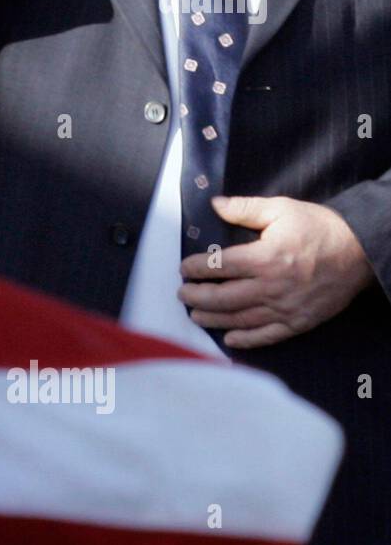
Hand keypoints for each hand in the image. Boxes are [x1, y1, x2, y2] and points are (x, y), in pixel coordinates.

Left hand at [178, 195, 375, 348]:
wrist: (361, 251)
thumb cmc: (319, 228)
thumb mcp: (282, 209)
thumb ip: (246, 208)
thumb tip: (215, 204)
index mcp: (266, 257)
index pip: (219, 266)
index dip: (196, 268)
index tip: (185, 268)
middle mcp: (272, 286)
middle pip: (223, 298)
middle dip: (197, 297)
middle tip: (182, 294)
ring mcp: (286, 308)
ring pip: (240, 319)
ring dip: (213, 319)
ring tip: (195, 315)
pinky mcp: (299, 322)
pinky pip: (267, 336)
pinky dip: (245, 340)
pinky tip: (228, 339)